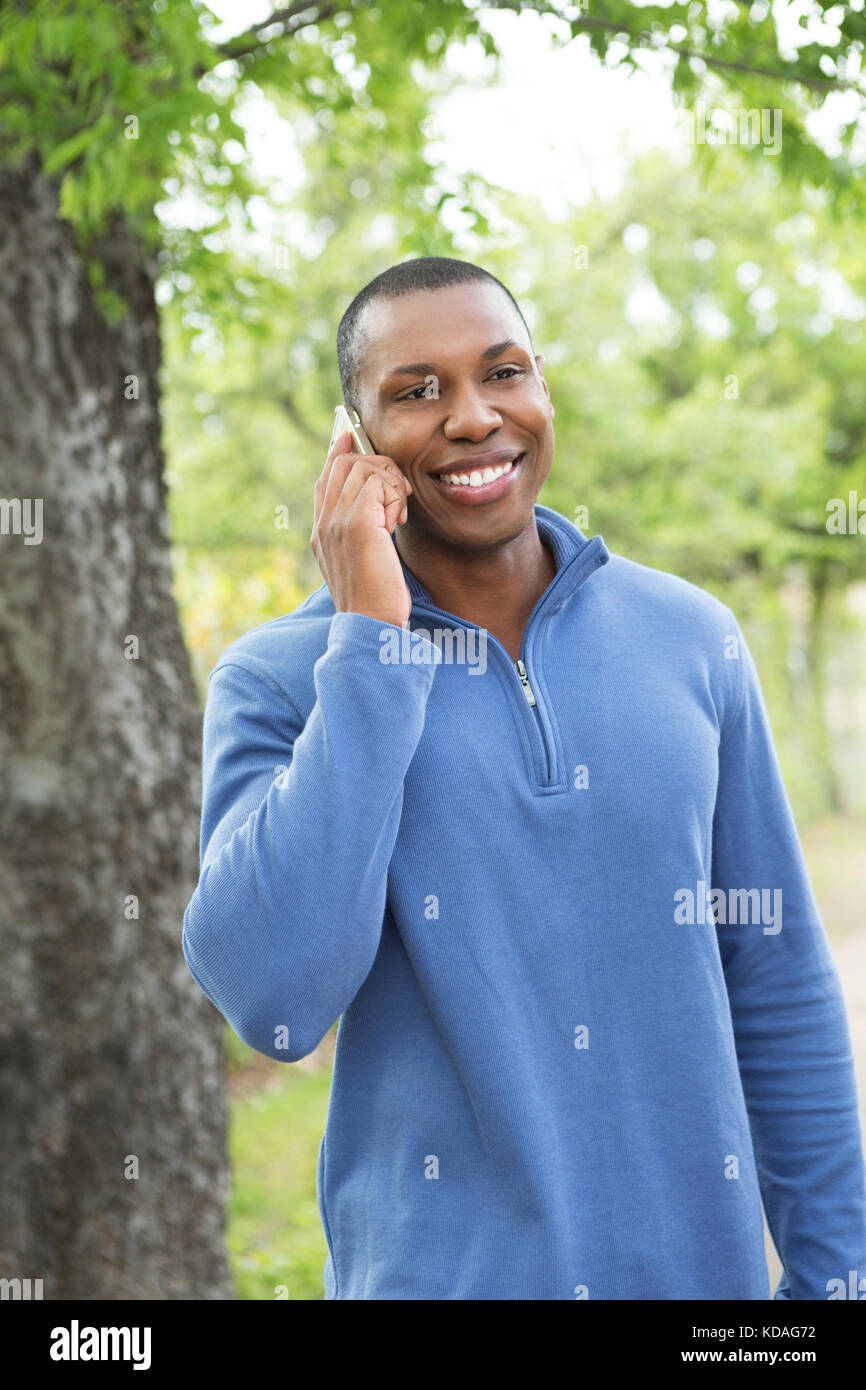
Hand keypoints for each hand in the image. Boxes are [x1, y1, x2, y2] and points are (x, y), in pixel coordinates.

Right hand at [311, 429, 412, 628]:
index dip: (338, 450)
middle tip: (398, 494)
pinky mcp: (357, 523)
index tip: (348, 432)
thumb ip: (362, 529)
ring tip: (399, 516)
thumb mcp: (365, 559)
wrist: (372, 624)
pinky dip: (395, 498)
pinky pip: (378, 483)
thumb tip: (377, 501)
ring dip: (391, 484)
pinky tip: (398, 524)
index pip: (325, 475)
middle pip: (344, 462)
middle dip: (378, 465)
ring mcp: (336, 521)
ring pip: (363, 467)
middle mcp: (324, 522)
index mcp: (322, 530)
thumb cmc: (376, 598)